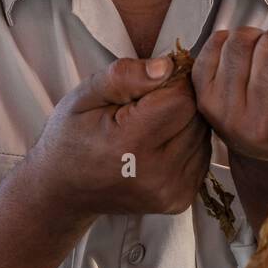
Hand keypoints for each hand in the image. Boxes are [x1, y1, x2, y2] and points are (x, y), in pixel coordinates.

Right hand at [29, 56, 211, 222]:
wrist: (64, 191)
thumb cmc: (71, 137)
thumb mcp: (85, 96)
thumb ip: (124, 77)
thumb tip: (167, 66)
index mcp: (130, 146)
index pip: (182, 98)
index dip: (171, 81)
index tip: (150, 81)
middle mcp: (156, 175)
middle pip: (196, 116)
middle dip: (179, 99)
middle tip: (147, 102)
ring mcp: (170, 192)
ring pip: (203, 134)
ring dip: (185, 121)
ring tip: (151, 121)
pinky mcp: (179, 200)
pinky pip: (201, 154)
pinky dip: (186, 141)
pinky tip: (159, 141)